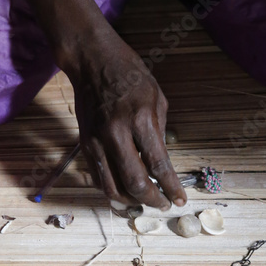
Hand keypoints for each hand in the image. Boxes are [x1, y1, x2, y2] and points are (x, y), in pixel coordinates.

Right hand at [61, 20, 185, 209]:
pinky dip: (113, 190)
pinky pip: (98, 177)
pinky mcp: (85, 144)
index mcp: (141, 120)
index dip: (171, 188)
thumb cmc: (130, 74)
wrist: (92, 60)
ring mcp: (97, 141)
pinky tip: (125, 191)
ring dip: (130, 201)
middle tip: (163, 204)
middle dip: (152, 200)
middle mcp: (117, 134)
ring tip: (144, 202)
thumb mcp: (157, 98)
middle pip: (135, 183)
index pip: (159, 165)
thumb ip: (160, 133)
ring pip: (111, 187)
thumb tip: (161, 163)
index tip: (180, 200)